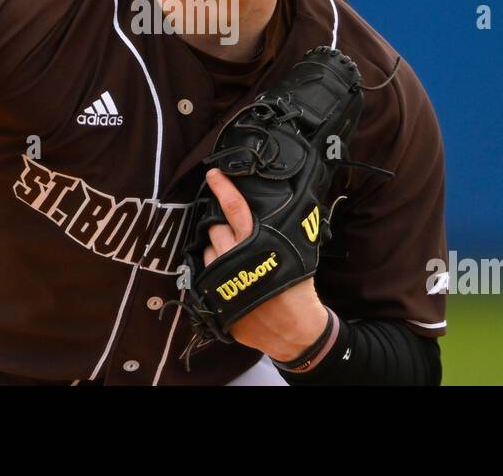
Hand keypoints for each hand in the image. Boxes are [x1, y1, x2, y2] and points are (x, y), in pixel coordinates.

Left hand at [202, 168, 330, 363]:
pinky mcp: (214, 295)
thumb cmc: (297, 289)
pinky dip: (213, 271)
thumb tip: (276, 210)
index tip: (213, 174)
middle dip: (219, 225)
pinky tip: (226, 275)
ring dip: (216, 249)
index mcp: (255, 241)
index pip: (233, 206)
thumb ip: (281, 230)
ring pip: (207, 251)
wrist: (292, 329)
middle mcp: (233, 255)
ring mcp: (220, 276)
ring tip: (233, 258)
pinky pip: (205, 274)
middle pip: (214, 227)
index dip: (222, 187)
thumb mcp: (296, 251)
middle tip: (231, 231)